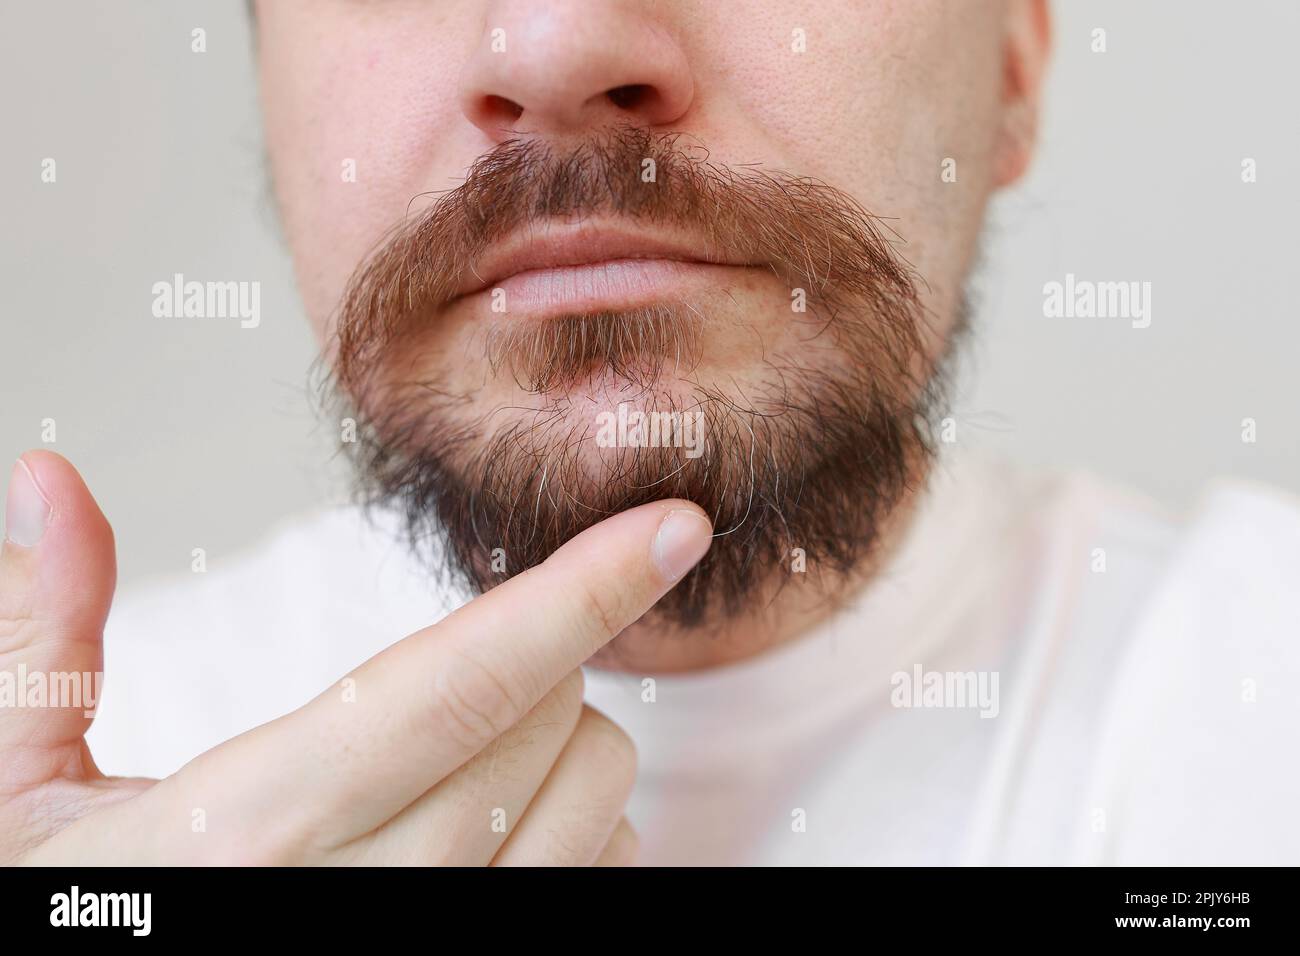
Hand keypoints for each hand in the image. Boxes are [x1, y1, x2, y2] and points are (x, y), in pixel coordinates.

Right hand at [0, 451, 711, 864]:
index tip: (671, 527)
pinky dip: (582, 828)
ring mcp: (434, 951)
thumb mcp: (17, 796)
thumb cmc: (69, 915)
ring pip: (600, 806)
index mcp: (251, 835)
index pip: (456, 685)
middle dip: (540, 658)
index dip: (579, 592)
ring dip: (565, 741)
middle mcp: (366, 904)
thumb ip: (48, 641)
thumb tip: (50, 480)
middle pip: (551, 730)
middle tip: (448, 672)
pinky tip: (496, 827)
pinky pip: (601, 878)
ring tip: (464, 750)